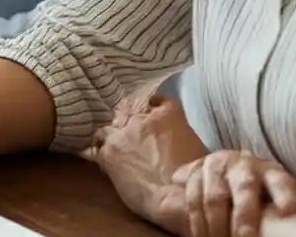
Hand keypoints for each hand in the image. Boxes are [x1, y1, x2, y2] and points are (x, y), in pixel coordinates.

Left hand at [90, 96, 209, 233]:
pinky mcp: (109, 154)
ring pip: (108, 128)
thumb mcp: (198, 146)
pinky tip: (102, 160)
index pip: (156, 101)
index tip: (151, 115)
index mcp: (168, 115)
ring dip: (112, 136)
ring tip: (115, 147)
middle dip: (129, 122)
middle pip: (128, 112)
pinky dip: (99, 152)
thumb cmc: (197, 177)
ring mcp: (122, 135)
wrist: (179, 196)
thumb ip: (182, 136)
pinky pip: (97, 148)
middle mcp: (141, 119)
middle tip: (131, 135)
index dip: (152, 108)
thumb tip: (177, 143)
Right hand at [172, 151, 295, 236]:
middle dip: (244, 218)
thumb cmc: (261, 185)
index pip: (280, 181)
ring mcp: (215, 169)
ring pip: (214, 198)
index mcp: (270, 171)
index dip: (284, 194)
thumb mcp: (281, 191)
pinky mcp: (193, 174)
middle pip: (243, 189)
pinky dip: (197, 224)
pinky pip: (193, 201)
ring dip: (217, 227)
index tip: (288, 211)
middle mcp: (242, 166)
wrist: (224, 166)